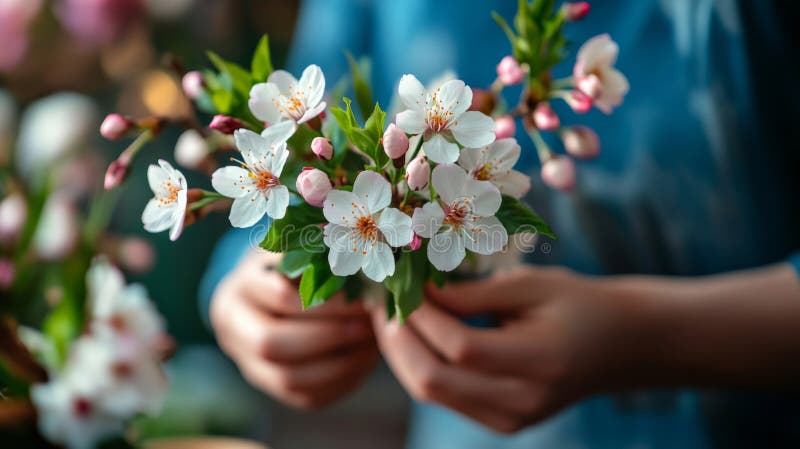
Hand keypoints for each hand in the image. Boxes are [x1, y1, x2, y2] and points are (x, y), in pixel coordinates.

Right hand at [211, 250, 377, 408]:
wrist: (268, 293)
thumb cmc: (292, 263)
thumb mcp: (297, 246)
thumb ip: (317, 248)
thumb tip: (357, 251)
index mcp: (238, 289)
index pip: (280, 298)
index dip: (326, 301)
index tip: (365, 295)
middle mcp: (233, 328)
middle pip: (273, 344)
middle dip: (329, 336)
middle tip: (369, 325)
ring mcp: (247, 362)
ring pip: (288, 379)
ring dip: (338, 365)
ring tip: (372, 346)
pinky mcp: (271, 385)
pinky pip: (305, 397)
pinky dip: (339, 383)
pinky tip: (364, 362)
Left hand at [371, 265, 637, 432]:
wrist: (620, 345)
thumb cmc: (578, 303)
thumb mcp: (531, 285)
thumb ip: (473, 292)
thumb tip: (416, 291)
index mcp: (541, 362)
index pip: (461, 346)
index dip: (423, 315)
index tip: (402, 282)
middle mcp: (523, 402)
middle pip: (434, 380)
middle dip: (398, 338)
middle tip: (382, 300)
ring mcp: (510, 420)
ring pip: (431, 392)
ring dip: (401, 353)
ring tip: (390, 314)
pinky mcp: (501, 423)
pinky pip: (444, 397)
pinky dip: (420, 366)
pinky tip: (413, 336)